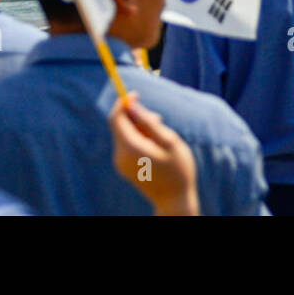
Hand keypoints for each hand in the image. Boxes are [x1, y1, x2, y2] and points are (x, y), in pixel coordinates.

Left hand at [109, 93, 197, 215]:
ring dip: (139, 128)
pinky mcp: (125, 168)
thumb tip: (132, 104)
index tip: (137, 94)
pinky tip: (155, 145)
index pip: (116, 117)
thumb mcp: (169, 141)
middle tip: (159, 119)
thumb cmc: (177, 170)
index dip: (124, 103)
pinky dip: (138, 139)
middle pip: (120, 125)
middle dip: (135, 116)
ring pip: (125, 135)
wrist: (175, 201)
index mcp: (130, 148)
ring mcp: (121, 163)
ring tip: (161, 134)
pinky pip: (127, 145)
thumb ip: (148, 122)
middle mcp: (120, 156)